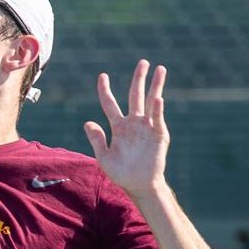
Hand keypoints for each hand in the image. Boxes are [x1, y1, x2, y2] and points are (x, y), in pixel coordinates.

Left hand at [85, 59, 167, 195]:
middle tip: (143, 62)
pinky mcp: (159, 134)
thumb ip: (97, 140)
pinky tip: (158, 98)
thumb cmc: (122, 174)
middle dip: (139, 78)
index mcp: (118, 127)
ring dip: (156, 85)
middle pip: (135, 95)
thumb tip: (88, 122)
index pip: (110, 103)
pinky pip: (157, 118)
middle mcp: (133, 123)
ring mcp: (147, 127)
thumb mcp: (104, 158)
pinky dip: (157, 109)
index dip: (105, 90)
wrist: (140, 185)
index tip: (102, 76)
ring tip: (160, 69)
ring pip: (151, 101)